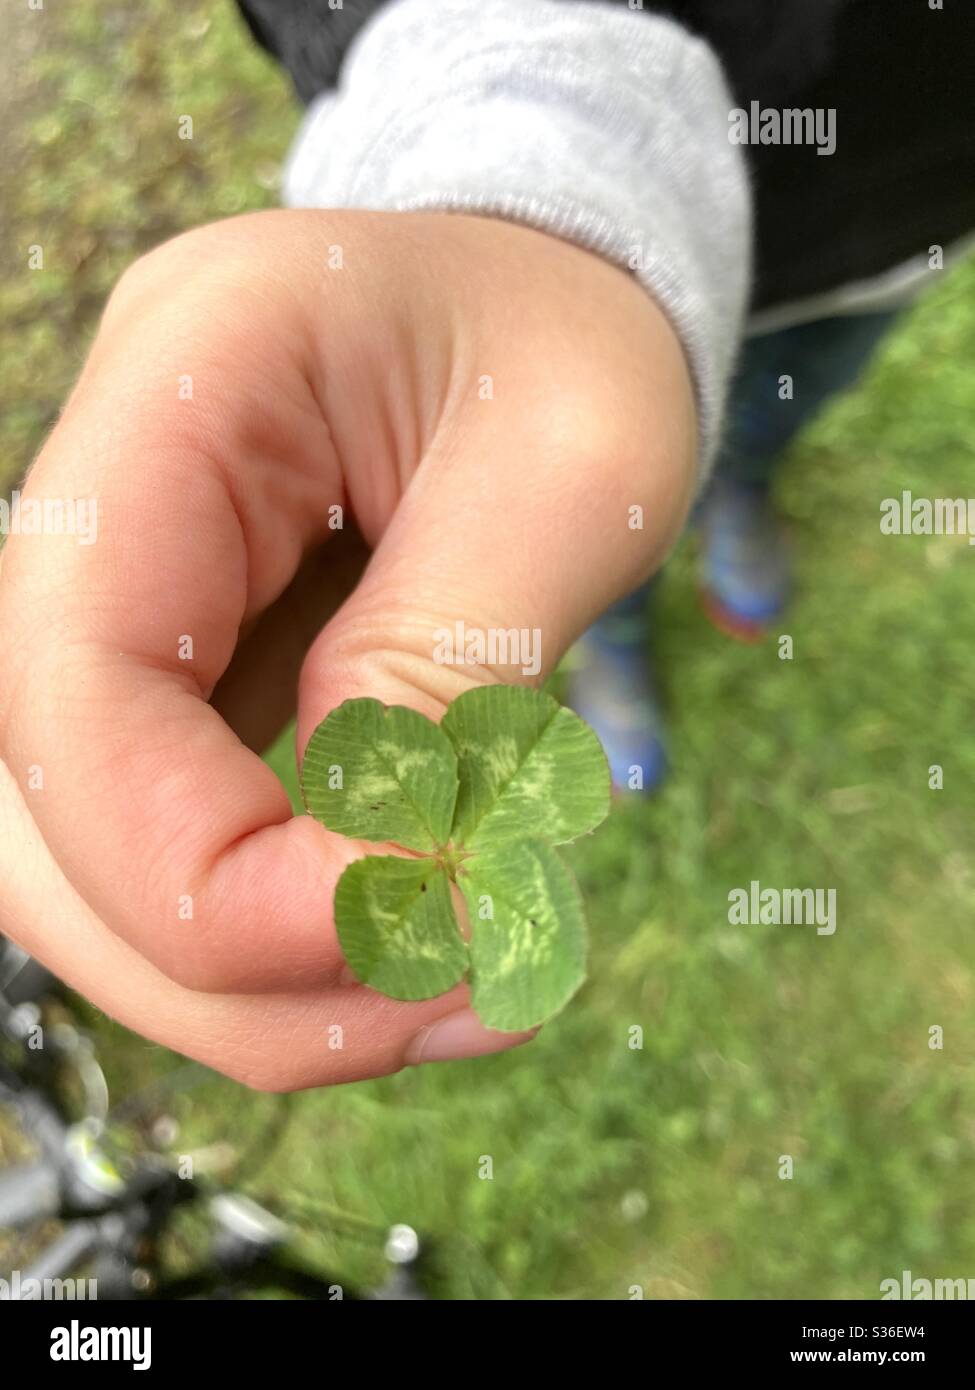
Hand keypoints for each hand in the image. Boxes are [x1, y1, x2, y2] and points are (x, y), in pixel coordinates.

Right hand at [0, 209, 694, 1087]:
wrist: (554, 305)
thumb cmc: (578, 347)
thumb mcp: (573, 473)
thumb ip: (451, 660)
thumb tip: (372, 871)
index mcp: (184, 386)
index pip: (74, 684)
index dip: (205, 866)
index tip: (422, 920)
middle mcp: (112, 499)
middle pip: (47, 810)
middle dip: (234, 956)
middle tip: (449, 988)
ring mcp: (133, 598)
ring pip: (94, 862)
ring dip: (260, 978)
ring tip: (463, 991)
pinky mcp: (184, 670)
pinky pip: (182, 840)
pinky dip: (292, 935)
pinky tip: (432, 947)